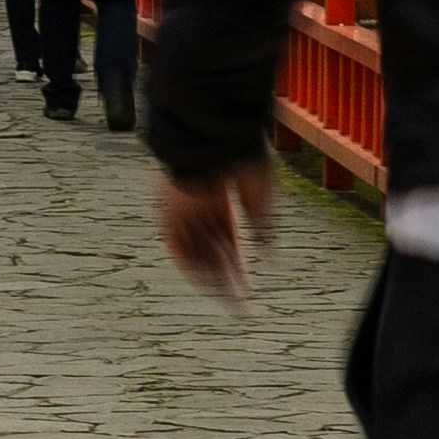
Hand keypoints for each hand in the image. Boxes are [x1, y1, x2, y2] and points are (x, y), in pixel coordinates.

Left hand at [152, 153, 273, 300]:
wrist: (212, 139)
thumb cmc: (239, 159)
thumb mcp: (258, 192)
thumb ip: (261, 223)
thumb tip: (270, 253)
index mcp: (218, 196)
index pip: (226, 236)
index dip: (237, 261)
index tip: (248, 281)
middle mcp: (198, 207)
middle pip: (211, 249)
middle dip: (226, 274)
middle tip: (240, 297)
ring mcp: (182, 212)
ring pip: (196, 253)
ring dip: (212, 277)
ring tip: (230, 299)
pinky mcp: (168, 215)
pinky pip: (179, 251)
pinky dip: (193, 269)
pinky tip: (211, 286)